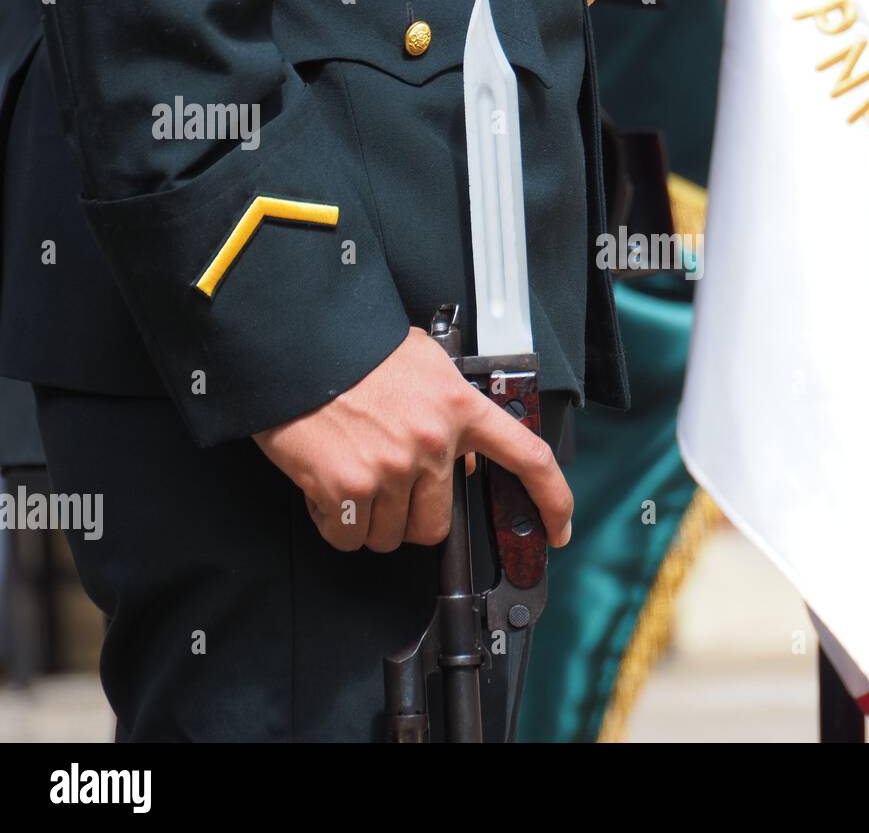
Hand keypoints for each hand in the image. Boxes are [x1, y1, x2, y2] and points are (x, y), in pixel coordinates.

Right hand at [252, 328, 572, 552]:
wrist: (299, 341)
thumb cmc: (355, 347)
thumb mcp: (426, 364)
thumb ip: (451, 409)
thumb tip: (462, 453)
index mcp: (460, 408)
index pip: (528, 458)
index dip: (552, 500)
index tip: (559, 527)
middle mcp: (433, 443)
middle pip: (439, 524)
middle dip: (412, 517)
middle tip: (387, 488)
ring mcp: (392, 468)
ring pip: (390, 535)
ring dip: (370, 520)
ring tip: (351, 474)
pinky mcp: (348, 488)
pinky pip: (347, 536)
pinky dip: (335, 523)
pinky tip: (326, 485)